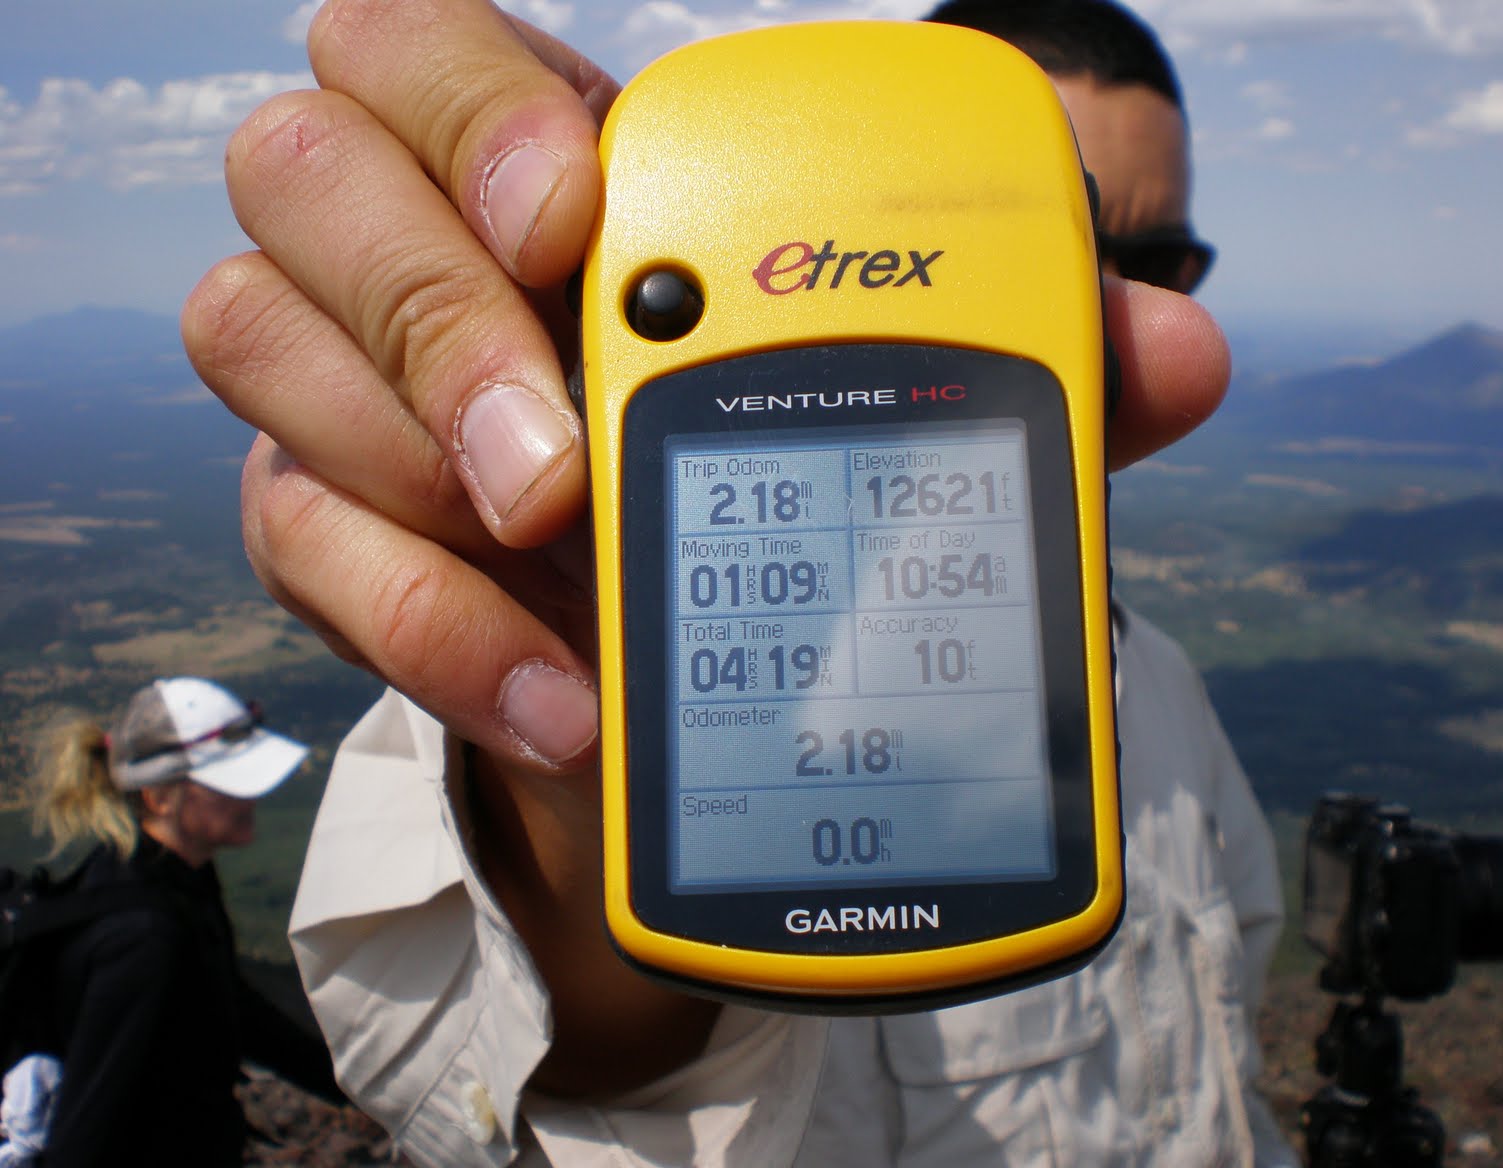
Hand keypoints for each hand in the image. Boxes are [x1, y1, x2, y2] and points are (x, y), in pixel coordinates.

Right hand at [184, 0, 1227, 777]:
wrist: (684, 664)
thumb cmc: (782, 484)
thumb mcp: (911, 415)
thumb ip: (1028, 364)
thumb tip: (1179, 351)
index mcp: (556, 172)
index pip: (434, 47)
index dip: (474, 100)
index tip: (574, 208)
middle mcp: (419, 252)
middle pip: (306, 172)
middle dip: (429, 306)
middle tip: (561, 451)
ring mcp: (350, 391)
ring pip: (251, 331)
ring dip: (407, 456)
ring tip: (564, 556)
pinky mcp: (327, 530)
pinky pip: (296, 541)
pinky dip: (422, 626)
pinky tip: (556, 695)